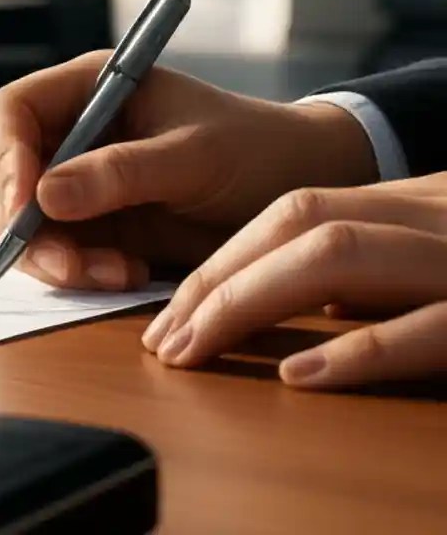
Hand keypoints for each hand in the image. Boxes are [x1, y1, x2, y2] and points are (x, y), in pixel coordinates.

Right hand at [0, 51, 378, 289]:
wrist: (300, 192)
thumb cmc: (256, 149)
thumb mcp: (195, 155)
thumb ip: (122, 172)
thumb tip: (44, 196)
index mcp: (86, 90)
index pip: (11, 114)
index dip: (6, 157)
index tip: (27, 204)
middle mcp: (70, 135)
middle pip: (1, 177)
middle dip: (24, 225)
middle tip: (64, 263)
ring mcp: (75, 185)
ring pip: (22, 225)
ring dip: (51, 258)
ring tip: (112, 275)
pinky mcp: (91, 230)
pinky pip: (56, 255)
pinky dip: (77, 274)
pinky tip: (124, 277)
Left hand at [144, 173, 446, 388]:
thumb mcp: (442, 259)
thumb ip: (384, 270)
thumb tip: (323, 300)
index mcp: (416, 205)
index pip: (295, 214)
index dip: (222, 264)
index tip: (171, 317)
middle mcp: (434, 215)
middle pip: (300, 224)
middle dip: (217, 282)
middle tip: (162, 342)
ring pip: (339, 253)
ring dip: (250, 302)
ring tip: (193, 352)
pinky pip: (427, 327)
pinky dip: (355, 351)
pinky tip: (294, 374)